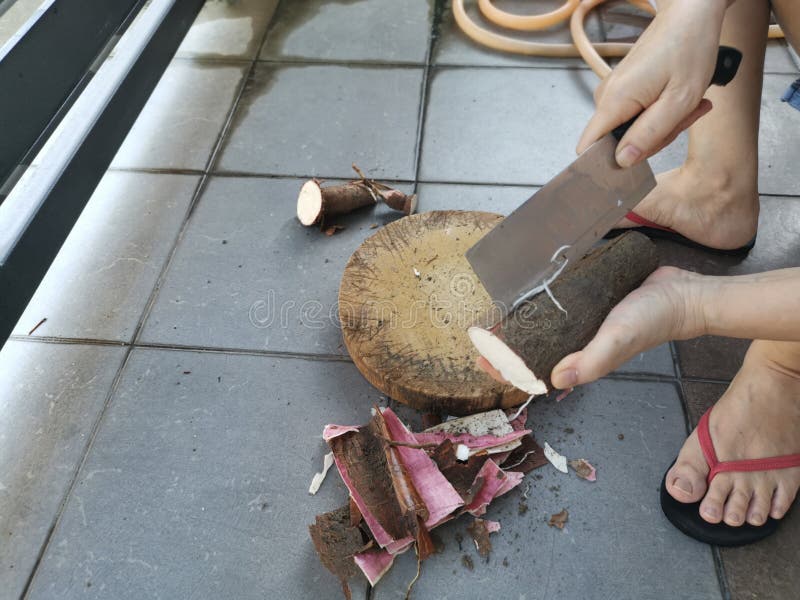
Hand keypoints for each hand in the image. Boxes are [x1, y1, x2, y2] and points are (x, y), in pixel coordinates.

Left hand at [477, 266, 707, 388]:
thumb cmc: (651, 320)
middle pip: (534, 349)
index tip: (481, 358)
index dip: (508, 368)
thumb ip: (591, 361)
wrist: (683, 294)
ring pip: (544, 328)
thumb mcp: (618, 340)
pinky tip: (525, 294)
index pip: (535, 371)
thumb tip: (554, 382)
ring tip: (495, 316)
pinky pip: (559, 305)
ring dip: (520, 325)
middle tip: (480, 336)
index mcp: (580, 359)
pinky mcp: (589, 300)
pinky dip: (540, 304)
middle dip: (506, 346)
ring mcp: (583, 322)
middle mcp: (577, 343)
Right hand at [577, 0, 727, 166]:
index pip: (589, 149)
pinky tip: (678, 100)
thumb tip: (621, 161)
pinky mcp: (623, 89)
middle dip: (652, 140)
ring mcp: (613, 92)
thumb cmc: (689, 48)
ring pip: (630, 130)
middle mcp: (606, 97)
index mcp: (614, 101)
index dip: (608, 163)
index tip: (638, 161)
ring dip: (662, 126)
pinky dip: (659, 114)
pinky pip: (635, 116)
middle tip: (683, 118)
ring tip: (687, 104)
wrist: (692, 13)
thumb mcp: (678, 100)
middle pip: (616, 143)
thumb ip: (649, 135)